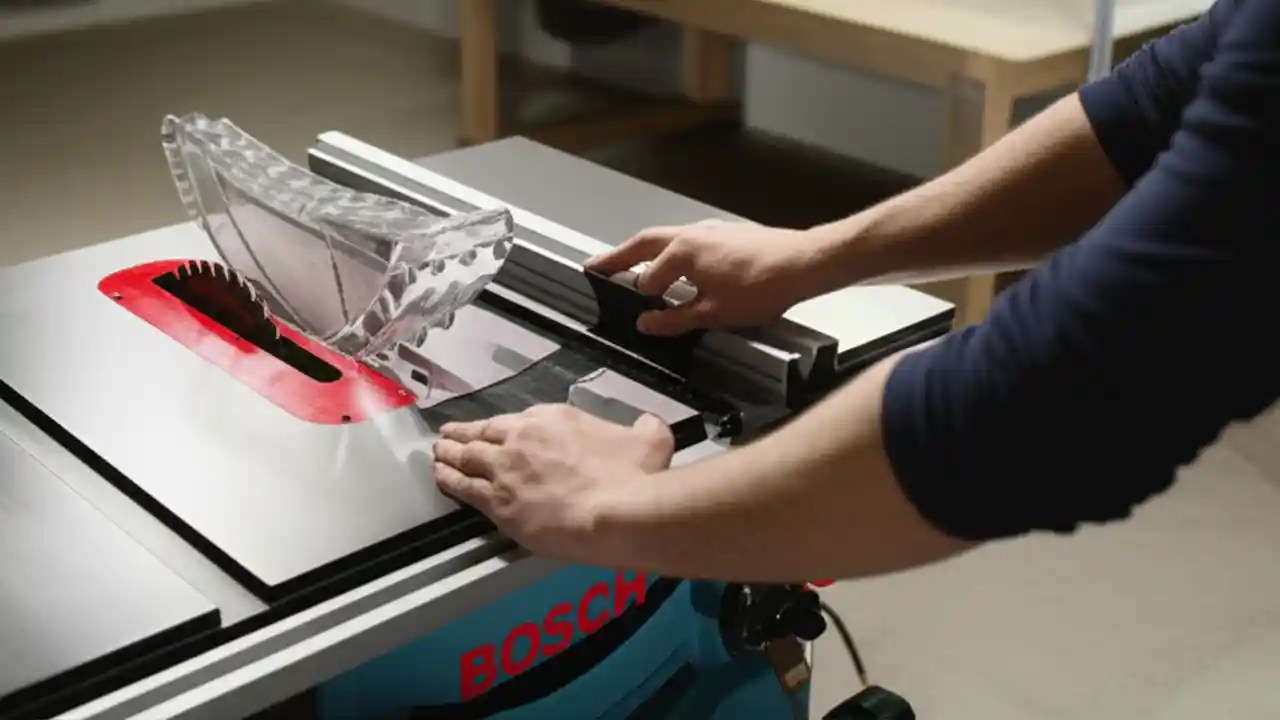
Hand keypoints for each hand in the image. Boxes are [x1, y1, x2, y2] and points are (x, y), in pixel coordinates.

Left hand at [432, 405, 674, 560]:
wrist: (619, 512)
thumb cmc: (635, 477)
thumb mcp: (651, 440)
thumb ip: (646, 427)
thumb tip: (649, 423)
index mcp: (555, 418)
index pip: (518, 419)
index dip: (504, 426)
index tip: (499, 430)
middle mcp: (523, 438)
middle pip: (484, 432)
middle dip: (465, 433)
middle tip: (450, 434)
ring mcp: (506, 470)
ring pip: (467, 457)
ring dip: (450, 453)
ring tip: (438, 452)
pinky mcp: (498, 503)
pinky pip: (463, 487)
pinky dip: (448, 479)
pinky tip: (439, 477)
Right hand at [586, 219, 823, 335]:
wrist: (804, 263)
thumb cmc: (761, 288)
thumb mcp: (714, 313)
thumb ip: (675, 319)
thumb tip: (646, 324)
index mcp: (682, 252)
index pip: (647, 278)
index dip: (638, 299)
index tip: (630, 314)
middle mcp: (690, 234)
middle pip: (643, 243)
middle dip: (618, 256)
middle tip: (596, 266)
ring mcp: (709, 229)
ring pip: (665, 237)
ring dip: (643, 250)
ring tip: (630, 264)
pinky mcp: (726, 232)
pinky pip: (686, 239)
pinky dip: (669, 250)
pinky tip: (677, 265)